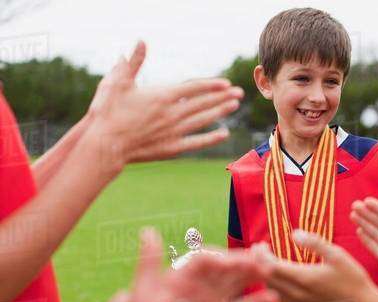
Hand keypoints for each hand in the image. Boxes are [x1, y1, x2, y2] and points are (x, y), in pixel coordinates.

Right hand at [86, 41, 243, 167]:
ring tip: (234, 105)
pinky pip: (196, 142)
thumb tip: (140, 42)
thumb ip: (132, 63)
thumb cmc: (107, 112)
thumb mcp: (117, 82)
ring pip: (203, 120)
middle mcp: (172, 114)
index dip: (211, 85)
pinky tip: (223, 133)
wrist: (104, 145)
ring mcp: (173, 132)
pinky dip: (211, 137)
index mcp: (161, 96)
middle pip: (203, 103)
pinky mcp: (171, 148)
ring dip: (220, 112)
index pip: (194, 88)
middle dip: (222, 97)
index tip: (225, 82)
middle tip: (239, 92)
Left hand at [129, 229, 278, 301]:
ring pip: (237, 282)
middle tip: (263, 262)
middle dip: (244, 263)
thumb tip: (149, 231)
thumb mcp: (144, 293)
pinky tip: (274, 299)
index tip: (233, 262)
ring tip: (270, 272)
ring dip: (254, 275)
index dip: (220, 257)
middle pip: (226, 267)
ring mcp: (212, 300)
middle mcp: (200, 284)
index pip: (205, 259)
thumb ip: (148, 263)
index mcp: (182, 274)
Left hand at [256, 230, 376, 301]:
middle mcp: (297, 295)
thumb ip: (314, 242)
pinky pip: (279, 301)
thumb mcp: (337, 255)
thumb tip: (294, 233)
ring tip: (266, 263)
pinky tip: (279, 280)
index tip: (260, 244)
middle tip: (258, 251)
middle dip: (258, 264)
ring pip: (271, 292)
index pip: (270, 266)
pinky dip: (274, 289)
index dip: (260, 255)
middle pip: (266, 279)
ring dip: (265, 277)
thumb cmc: (352, 278)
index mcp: (303, 278)